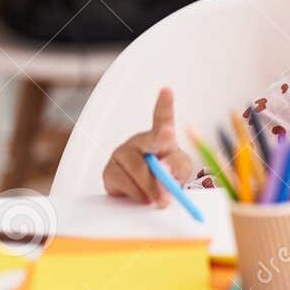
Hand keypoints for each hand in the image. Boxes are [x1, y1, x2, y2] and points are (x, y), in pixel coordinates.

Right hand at [101, 88, 195, 206]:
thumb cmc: (168, 173)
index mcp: (159, 136)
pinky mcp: (109, 172)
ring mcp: (121, 155)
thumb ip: (176, 167)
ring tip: (160, 199)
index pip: (162, 118)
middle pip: (149, 144)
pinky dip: (138, 195)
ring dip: (152, 189)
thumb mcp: (181, 169)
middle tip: (167, 153)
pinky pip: (125, 185)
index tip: (167, 90)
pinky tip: (142, 197)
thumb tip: (162, 170)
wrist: (148, 192)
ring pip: (138, 171)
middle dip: (159, 154)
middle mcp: (138, 141)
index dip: (164, 104)